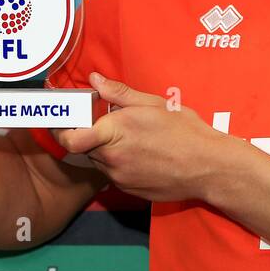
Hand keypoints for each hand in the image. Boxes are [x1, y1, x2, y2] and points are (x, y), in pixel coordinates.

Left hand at [51, 73, 238, 202]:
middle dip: (93, 135)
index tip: (63, 120)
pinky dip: (122, 163)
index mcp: (114, 132)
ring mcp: (120, 178)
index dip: (60, 129)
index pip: (70, 137)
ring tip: (136, 140)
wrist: (208, 167)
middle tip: (112, 124)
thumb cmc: (185, 132)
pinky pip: (115, 174)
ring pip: (101, 161)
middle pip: (85, 147)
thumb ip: (119, 93)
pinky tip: (144, 155)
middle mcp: (112, 159)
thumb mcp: (154, 104)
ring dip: (108, 150)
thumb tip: (95, 80)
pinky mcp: (129, 191)